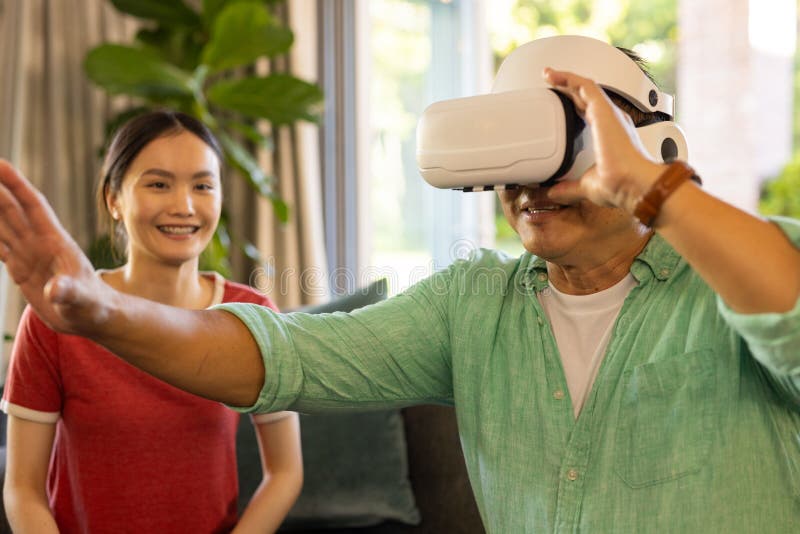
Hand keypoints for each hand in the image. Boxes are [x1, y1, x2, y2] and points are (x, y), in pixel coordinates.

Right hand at [0, 160, 111, 333]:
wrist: (92, 317)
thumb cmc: (93, 306)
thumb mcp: (82, 300)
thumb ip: (69, 292)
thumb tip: (55, 291)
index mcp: (54, 241)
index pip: (32, 205)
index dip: (16, 184)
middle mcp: (39, 243)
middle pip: (10, 210)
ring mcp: (29, 255)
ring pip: (1, 226)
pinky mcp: (22, 269)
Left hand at [542, 68, 664, 212]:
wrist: (634, 183)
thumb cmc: (620, 185)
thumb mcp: (587, 185)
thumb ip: (569, 187)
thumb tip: (554, 192)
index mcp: (610, 134)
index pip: (588, 113)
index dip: (574, 105)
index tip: (559, 103)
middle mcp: (611, 120)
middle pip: (585, 97)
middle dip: (568, 87)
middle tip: (550, 82)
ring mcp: (608, 113)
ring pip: (584, 87)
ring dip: (566, 79)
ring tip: (548, 74)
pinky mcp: (603, 109)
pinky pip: (584, 85)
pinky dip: (569, 77)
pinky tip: (555, 75)